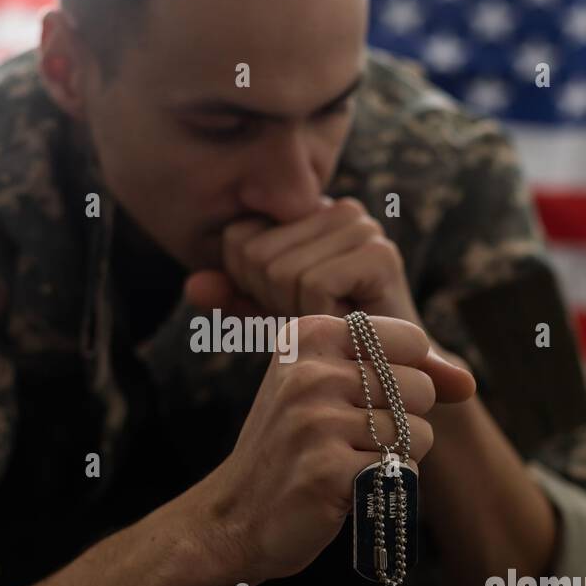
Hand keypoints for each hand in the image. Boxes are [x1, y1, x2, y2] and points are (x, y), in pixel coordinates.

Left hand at [184, 197, 423, 324]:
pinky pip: (312, 286)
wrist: (392, 376)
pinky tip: (347, 323)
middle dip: (271, 301)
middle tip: (314, 317)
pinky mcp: (381, 254)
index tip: (288, 305)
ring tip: (332, 319)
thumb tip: (192, 288)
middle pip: (255, 255)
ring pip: (280, 271)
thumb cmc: (332, 341)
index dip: (249, 285)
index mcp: (310, 213)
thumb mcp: (270, 315)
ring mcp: (363, 228)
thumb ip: (232, 296)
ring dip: (298, 313)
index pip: (238, 238)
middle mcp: (338, 209)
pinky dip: (321, 317)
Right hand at [194, 313, 475, 583]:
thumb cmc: (293, 448)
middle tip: (350, 440)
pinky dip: (386, 487)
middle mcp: (311, 371)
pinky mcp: (328, 469)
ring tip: (346, 464)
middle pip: (420, 387)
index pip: (409, 339)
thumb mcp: (330, 388)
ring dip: (395, 458)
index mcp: (309, 335)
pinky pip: (403, 471)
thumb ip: (401, 371)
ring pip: (417, 433)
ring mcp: (318, 421)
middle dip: (402, 422)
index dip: (404, 377)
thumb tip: (468, 381)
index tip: (361, 400)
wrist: (236, 515)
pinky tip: (344, 488)